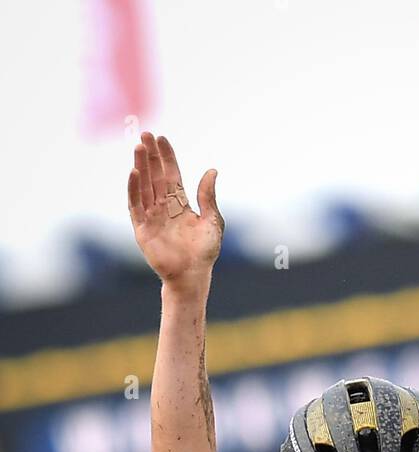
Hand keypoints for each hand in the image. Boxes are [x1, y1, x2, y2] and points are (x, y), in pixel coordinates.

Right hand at [127, 133, 223, 285]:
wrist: (192, 276)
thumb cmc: (204, 252)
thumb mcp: (212, 221)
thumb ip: (208, 197)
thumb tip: (212, 171)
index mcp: (179, 203)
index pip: (170, 174)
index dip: (166, 156)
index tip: (161, 138)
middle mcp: (163, 207)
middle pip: (154, 175)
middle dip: (150, 155)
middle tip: (145, 134)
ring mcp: (151, 216)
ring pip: (143, 186)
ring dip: (141, 166)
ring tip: (139, 147)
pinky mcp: (141, 228)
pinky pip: (135, 205)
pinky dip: (134, 189)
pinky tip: (134, 172)